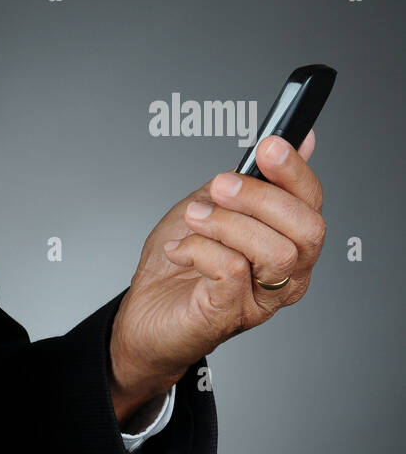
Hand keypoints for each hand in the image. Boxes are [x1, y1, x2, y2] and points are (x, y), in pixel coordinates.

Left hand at [108, 131, 325, 423]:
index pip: (311, 201)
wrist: (143, 313)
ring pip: (275, 249)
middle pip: (307, 227)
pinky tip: (181, 250)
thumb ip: (249, 178)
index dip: (294, 170)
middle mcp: (286, 270)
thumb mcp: (210, 206)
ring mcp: (264, 295)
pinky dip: (200, 249)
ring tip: (194, 219)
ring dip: (226, 224)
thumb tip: (296, 140)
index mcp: (285, 239)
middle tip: (220, 187)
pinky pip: (232, 270)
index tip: (268, 146)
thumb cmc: (177, 265)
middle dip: (260, 198)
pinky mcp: (233, 312)